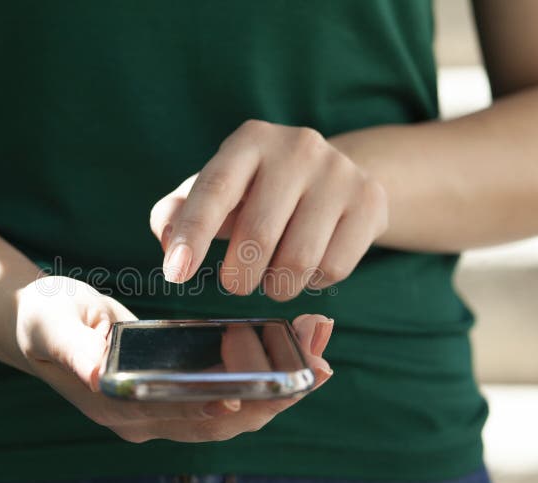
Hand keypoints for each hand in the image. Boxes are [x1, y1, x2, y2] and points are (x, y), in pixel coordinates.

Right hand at [15, 277, 332, 441]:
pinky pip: (232, 389)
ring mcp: (167, 406)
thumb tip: (99, 376)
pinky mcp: (180, 387)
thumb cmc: (43, 321)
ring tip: (319, 345)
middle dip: (276, 397)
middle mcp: (151, 418)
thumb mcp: (51, 329)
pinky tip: (291, 343)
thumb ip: (75, 352)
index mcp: (122, 409)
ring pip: (238, 410)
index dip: (221, 410)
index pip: (181, 419)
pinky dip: (266, 371)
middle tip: (321, 362)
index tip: (259, 395)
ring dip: (283, 384)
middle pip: (224, 422)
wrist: (41, 321)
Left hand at [150, 119, 387, 299]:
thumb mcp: (216, 192)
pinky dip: (311, 282)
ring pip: (298, 261)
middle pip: (258, 236)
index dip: (192, 235)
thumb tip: (167, 239)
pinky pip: (332, 270)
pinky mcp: (370, 202)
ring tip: (272, 275)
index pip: (215, 190)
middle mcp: (298, 148)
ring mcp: (339, 173)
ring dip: (275, 286)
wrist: (332, 176)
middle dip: (238, 276)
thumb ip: (178, 212)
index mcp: (250, 141)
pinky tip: (307, 263)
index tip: (176, 274)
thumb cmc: (257, 191)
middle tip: (235, 282)